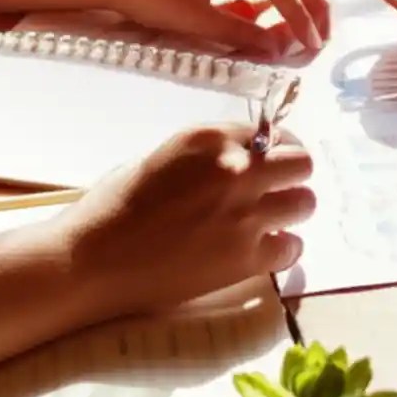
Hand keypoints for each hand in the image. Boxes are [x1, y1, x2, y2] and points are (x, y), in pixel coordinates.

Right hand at [45, 125, 315, 318]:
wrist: (91, 261)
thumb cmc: (113, 207)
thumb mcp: (160, 160)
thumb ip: (206, 157)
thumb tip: (241, 162)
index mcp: (209, 139)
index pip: (271, 134)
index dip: (273, 150)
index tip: (268, 165)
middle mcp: (235, 171)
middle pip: (301, 163)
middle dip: (291, 176)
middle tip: (276, 191)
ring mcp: (245, 215)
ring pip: (305, 203)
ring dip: (291, 212)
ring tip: (271, 222)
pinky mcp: (246, 258)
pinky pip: (292, 248)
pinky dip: (283, 250)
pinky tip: (262, 251)